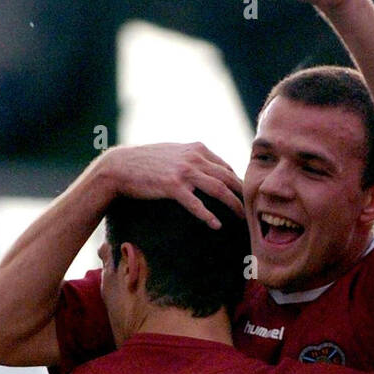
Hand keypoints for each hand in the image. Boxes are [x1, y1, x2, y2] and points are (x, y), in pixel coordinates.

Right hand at [102, 143, 243, 228]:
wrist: (120, 167)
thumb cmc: (146, 163)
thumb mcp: (174, 153)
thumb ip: (192, 158)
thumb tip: (208, 170)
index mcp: (197, 148)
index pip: (227, 167)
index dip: (239, 184)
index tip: (246, 199)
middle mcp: (194, 157)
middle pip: (228, 178)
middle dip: (243, 195)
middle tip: (253, 211)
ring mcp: (184, 171)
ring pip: (218, 190)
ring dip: (233, 206)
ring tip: (242, 220)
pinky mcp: (172, 186)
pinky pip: (196, 204)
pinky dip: (208, 216)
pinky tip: (217, 225)